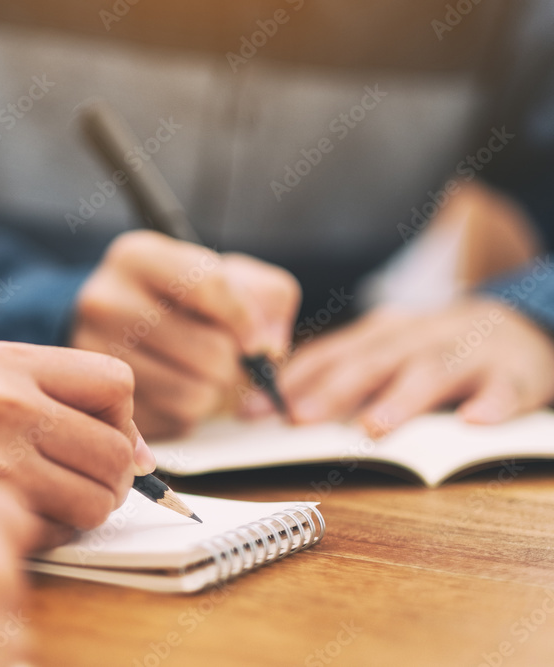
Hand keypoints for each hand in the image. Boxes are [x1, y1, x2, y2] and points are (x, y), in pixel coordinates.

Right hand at [0, 341, 155, 534]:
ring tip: (48, 496)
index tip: (97, 431)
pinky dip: (49, 531)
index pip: (116, 382)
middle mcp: (5, 402)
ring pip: (99, 498)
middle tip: (81, 477)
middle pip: (116, 448)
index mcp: (9, 362)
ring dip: (84, 507)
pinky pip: (60, 532)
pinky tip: (17, 513)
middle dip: (111, 473)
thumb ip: (67, 401)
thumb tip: (145, 455)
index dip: (120, 415)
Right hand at [70, 231, 299, 437]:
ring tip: (202, 374)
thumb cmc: (186, 299)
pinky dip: (189, 412)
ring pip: (194, 394)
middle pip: (209, 351)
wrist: (126, 326)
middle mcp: (104, 302)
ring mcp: (97, 357)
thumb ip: (266, 297)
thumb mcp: (229, 275)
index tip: (255, 338)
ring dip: (215, 392)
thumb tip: (266, 348)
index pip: (209, 286)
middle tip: (226, 358)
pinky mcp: (103, 402)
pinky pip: (174, 422)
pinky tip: (177, 389)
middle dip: (234, 363)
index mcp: (136, 257)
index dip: (247, 319)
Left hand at [280, 299, 553, 433]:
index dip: (291, 381)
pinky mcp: (514, 374)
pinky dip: (491, 404)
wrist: (524, 326)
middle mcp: (420, 338)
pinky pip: (504, 389)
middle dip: (332, 390)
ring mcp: (468, 353)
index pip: (330, 355)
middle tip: (299, 418)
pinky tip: (474, 421)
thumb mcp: (389, 350)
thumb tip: (280, 407)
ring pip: (432, 372)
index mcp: (384, 334)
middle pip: (372, 362)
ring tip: (374, 427)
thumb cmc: (437, 349)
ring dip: (401, 399)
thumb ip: (343, 372)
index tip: (253, 410)